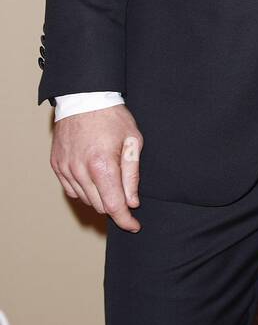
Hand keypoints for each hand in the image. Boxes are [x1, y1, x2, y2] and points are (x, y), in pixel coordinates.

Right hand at [50, 105, 143, 231]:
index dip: (125, 220)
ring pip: (85, 199)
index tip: (134, 225)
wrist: (84, 98)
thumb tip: (132, 202)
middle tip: (125, 194)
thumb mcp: (133, 142)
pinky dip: (84, 190)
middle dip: (115, 205)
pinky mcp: (57, 166)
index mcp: (102, 165)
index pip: (114, 205)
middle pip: (100, 206)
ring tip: (108, 177)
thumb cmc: (112, 117)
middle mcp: (80, 171)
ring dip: (99, 196)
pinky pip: (72, 190)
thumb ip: (132, 175)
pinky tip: (93, 176)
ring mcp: (66, 169)